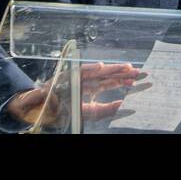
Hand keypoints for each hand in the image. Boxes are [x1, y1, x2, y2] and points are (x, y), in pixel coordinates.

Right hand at [6, 62, 146, 127]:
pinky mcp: (66, 77)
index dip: (124, 80)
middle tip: (140, 72)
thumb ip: (107, 110)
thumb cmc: (63, 111)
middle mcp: (86, 80)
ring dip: (111, 69)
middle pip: (107, 75)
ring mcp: (77, 77)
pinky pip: (79, 72)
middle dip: (122, 73)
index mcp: (91, 88)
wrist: (40, 110)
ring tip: (126, 68)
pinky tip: (102, 67)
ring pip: (97, 71)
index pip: (110, 82)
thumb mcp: (90, 112)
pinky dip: (90, 69)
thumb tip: (124, 105)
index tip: (139, 78)